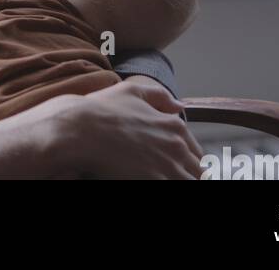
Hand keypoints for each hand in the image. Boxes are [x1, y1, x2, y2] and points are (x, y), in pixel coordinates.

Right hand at [52, 82, 204, 178]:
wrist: (79, 129)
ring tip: (162, 177)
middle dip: (189, 175)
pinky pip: (173, 187)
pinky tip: (149, 180)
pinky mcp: (154, 181)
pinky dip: (168, 184)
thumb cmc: (101, 109)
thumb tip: (179, 105)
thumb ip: (159, 96)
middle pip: (199, 172)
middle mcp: (176, 146)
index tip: (180, 168)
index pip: (197, 153)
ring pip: (189, 181)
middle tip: (171, 174)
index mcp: (174, 125)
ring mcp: (167, 166)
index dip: (190, 163)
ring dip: (181, 180)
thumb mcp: (131, 91)